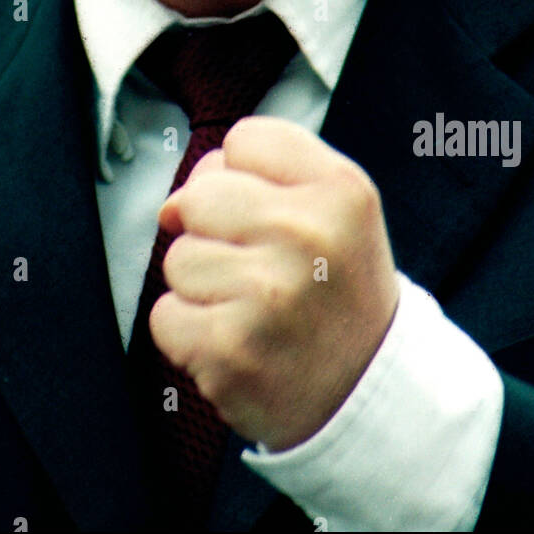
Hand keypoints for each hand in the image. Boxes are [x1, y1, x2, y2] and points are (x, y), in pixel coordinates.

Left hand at [150, 115, 398, 451]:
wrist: (368, 392)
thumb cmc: (337, 290)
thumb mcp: (332, 210)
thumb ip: (258, 178)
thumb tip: (170, 205)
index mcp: (339, 190)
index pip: (243, 140)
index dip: (247, 177)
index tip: (275, 215)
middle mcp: (306, 235)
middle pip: (198, 196)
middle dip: (215, 232)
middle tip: (262, 269)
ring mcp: (268, 294)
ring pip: (177, 258)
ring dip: (203, 288)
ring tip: (254, 310)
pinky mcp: (230, 350)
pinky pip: (164, 316)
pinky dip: (189, 334)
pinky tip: (236, 342)